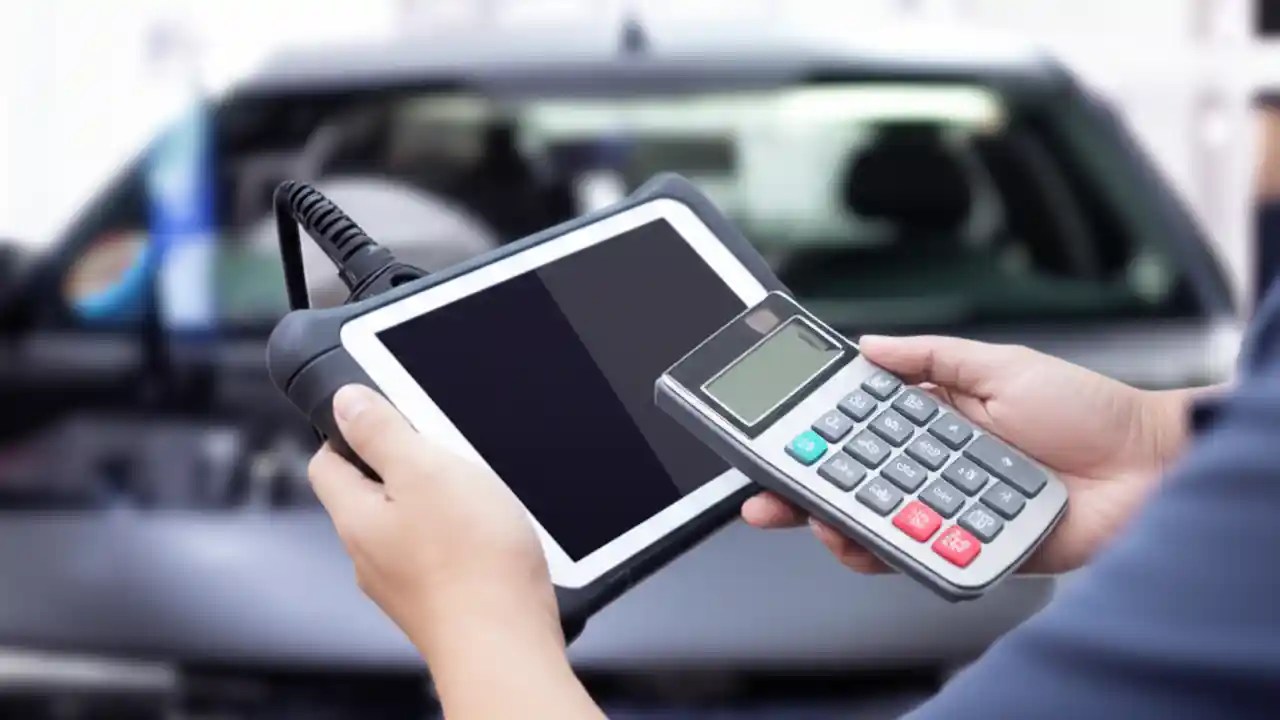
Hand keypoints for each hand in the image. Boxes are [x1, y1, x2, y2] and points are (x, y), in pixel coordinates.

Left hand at [308, 384, 559, 657]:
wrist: (507, 640)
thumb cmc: (471, 564)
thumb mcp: (425, 469)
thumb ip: (381, 432)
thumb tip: (345, 402)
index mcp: (355, 517)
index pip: (327, 461)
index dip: (351, 431)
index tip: (385, 417)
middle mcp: (370, 555)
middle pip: (370, 493)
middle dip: (404, 466)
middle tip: (444, 453)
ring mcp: (404, 583)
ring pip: (408, 524)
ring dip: (437, 502)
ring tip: (474, 494)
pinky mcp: (439, 601)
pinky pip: (439, 554)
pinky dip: (459, 537)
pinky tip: (489, 534)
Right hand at [743, 335, 1193, 573]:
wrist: (1151, 470)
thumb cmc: (1088, 410)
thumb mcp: (1002, 364)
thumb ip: (932, 357)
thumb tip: (868, 346)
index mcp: (935, 417)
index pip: (858, 427)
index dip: (813, 434)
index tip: (773, 436)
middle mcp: (933, 464)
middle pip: (853, 480)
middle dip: (803, 489)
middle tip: (767, 498)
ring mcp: (947, 509)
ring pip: (875, 523)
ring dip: (839, 524)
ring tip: (824, 519)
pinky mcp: (969, 548)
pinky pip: (916, 555)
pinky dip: (886, 554)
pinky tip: (867, 545)